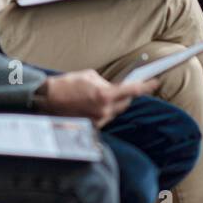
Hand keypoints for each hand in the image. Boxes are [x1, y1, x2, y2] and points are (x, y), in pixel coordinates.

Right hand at [39, 70, 158, 126]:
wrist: (47, 99)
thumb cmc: (66, 85)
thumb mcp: (89, 76)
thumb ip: (105, 83)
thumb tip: (112, 87)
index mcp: (105, 95)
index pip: (133, 91)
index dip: (146, 86)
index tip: (155, 82)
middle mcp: (104, 110)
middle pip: (126, 103)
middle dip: (126, 95)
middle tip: (121, 87)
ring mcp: (98, 120)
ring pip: (115, 111)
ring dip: (112, 103)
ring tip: (97, 96)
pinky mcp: (92, 127)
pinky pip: (105, 117)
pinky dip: (103, 110)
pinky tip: (91, 104)